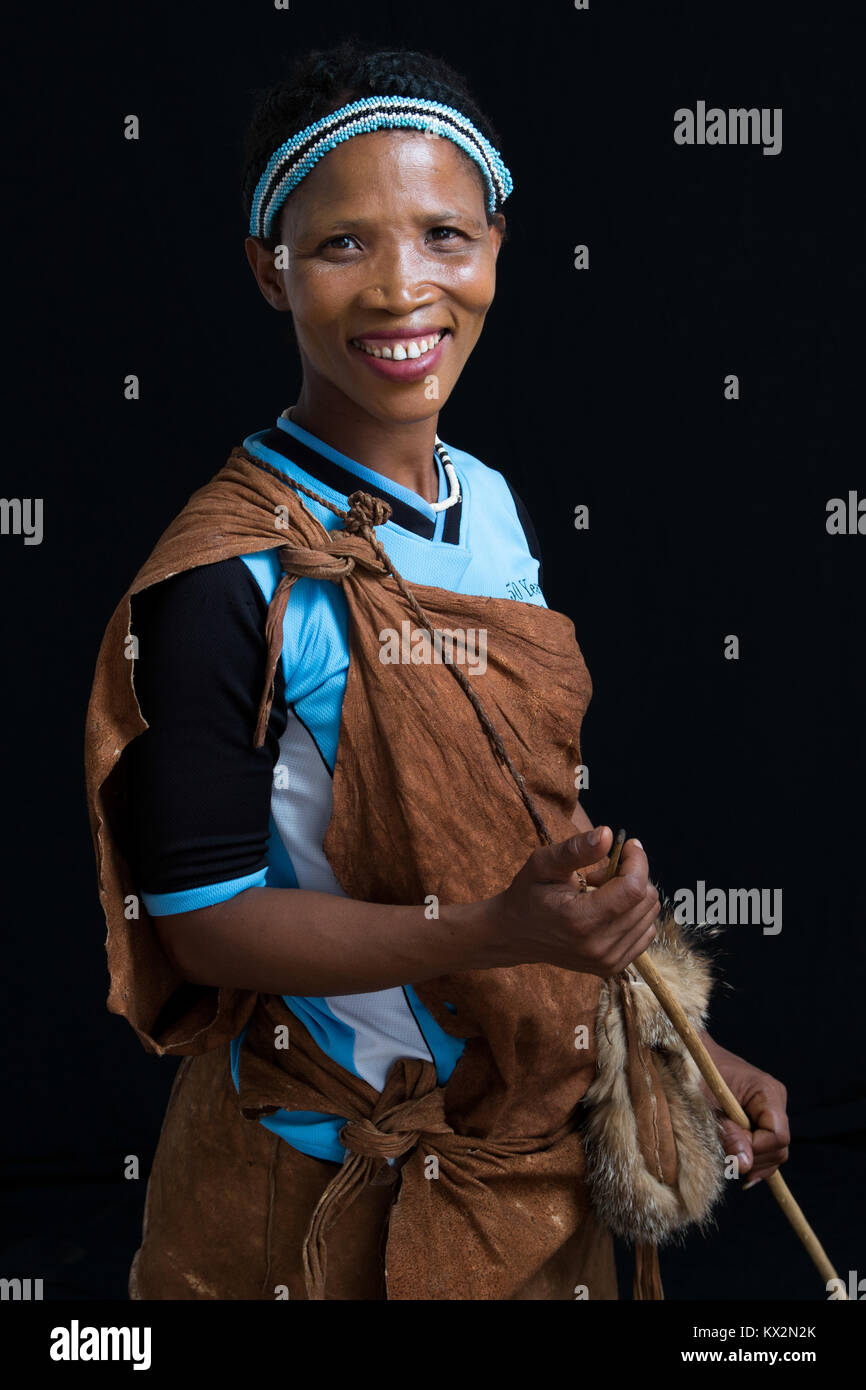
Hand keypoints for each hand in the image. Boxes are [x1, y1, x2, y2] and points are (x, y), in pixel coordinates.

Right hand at [486, 826, 659, 976]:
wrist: (516, 935)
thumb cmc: (528, 895)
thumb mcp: (543, 864)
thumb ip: (575, 849)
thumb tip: (608, 835)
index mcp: (581, 920)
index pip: (634, 888)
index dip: (637, 860)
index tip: (627, 846)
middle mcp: (599, 946)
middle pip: (646, 899)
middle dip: (630, 876)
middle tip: (600, 873)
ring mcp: (608, 961)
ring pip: (650, 914)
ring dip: (631, 895)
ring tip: (600, 893)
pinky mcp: (614, 966)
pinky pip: (647, 930)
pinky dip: (633, 913)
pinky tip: (608, 909)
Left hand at [700, 1040, 789, 1186]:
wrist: (693, 1057)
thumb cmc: (698, 1075)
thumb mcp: (707, 1106)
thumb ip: (727, 1135)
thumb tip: (745, 1165)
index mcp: (767, 1092)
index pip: (777, 1136)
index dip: (756, 1149)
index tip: (731, 1149)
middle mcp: (775, 1101)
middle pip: (779, 1148)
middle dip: (754, 1158)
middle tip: (726, 1156)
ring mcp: (770, 1111)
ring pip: (774, 1152)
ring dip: (751, 1160)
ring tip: (726, 1154)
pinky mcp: (761, 1119)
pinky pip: (766, 1148)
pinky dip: (752, 1158)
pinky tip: (737, 1162)